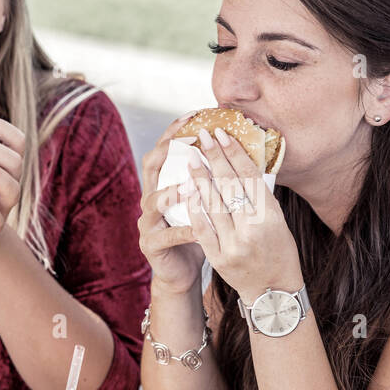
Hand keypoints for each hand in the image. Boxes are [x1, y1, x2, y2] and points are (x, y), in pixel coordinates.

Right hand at [137, 111, 205, 294]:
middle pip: (151, 167)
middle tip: (189, 142)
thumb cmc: (200, 234)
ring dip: (172, 191)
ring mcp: (147, 223)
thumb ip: (215, 181)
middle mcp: (150, 199)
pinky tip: (200, 227)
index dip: (175, 132)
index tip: (193, 117)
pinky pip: (167, 235)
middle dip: (168, 151)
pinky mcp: (151, 245)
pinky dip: (184, 230)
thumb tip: (242, 150)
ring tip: (191, 185)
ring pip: (154, 201)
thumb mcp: (208, 204)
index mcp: (164, 184)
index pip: (164, 149)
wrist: (182, 272)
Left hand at [182, 125, 300, 298]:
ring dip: (199, 178)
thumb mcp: (278, 221)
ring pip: (212, 204)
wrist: (274, 294)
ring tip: (190, 158)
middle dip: (214, 157)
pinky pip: (202, 228)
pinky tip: (187, 190)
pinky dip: (194, 207)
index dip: (234, 153)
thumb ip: (261, 197)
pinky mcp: (219, 258)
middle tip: (202, 136)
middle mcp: (253, 228)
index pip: (249, 177)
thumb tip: (241, 164)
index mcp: (271, 216)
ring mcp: (234, 244)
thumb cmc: (279, 252)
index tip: (222, 134)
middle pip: (229, 185)